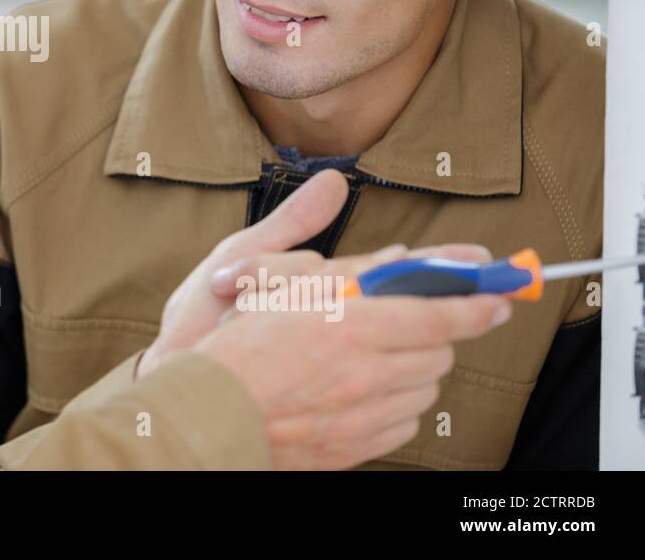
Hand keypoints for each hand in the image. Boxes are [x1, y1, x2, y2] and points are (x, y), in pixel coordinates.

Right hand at [199, 288, 509, 468]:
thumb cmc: (236, 347)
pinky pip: (404, 423)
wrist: (209, 414)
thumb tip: (400, 260)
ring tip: (378, 358)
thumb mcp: (284, 290)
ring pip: (426, 390)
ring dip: (414, 370)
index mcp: (347, 325)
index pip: (438, 314)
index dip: (477, 305)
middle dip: (435, 334)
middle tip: (410, 323)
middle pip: (439, 353)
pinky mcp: (358, 446)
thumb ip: (348, 272)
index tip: (497, 299)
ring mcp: (364, 415)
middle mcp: (364, 373)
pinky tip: (365, 392)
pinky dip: (396, 405)